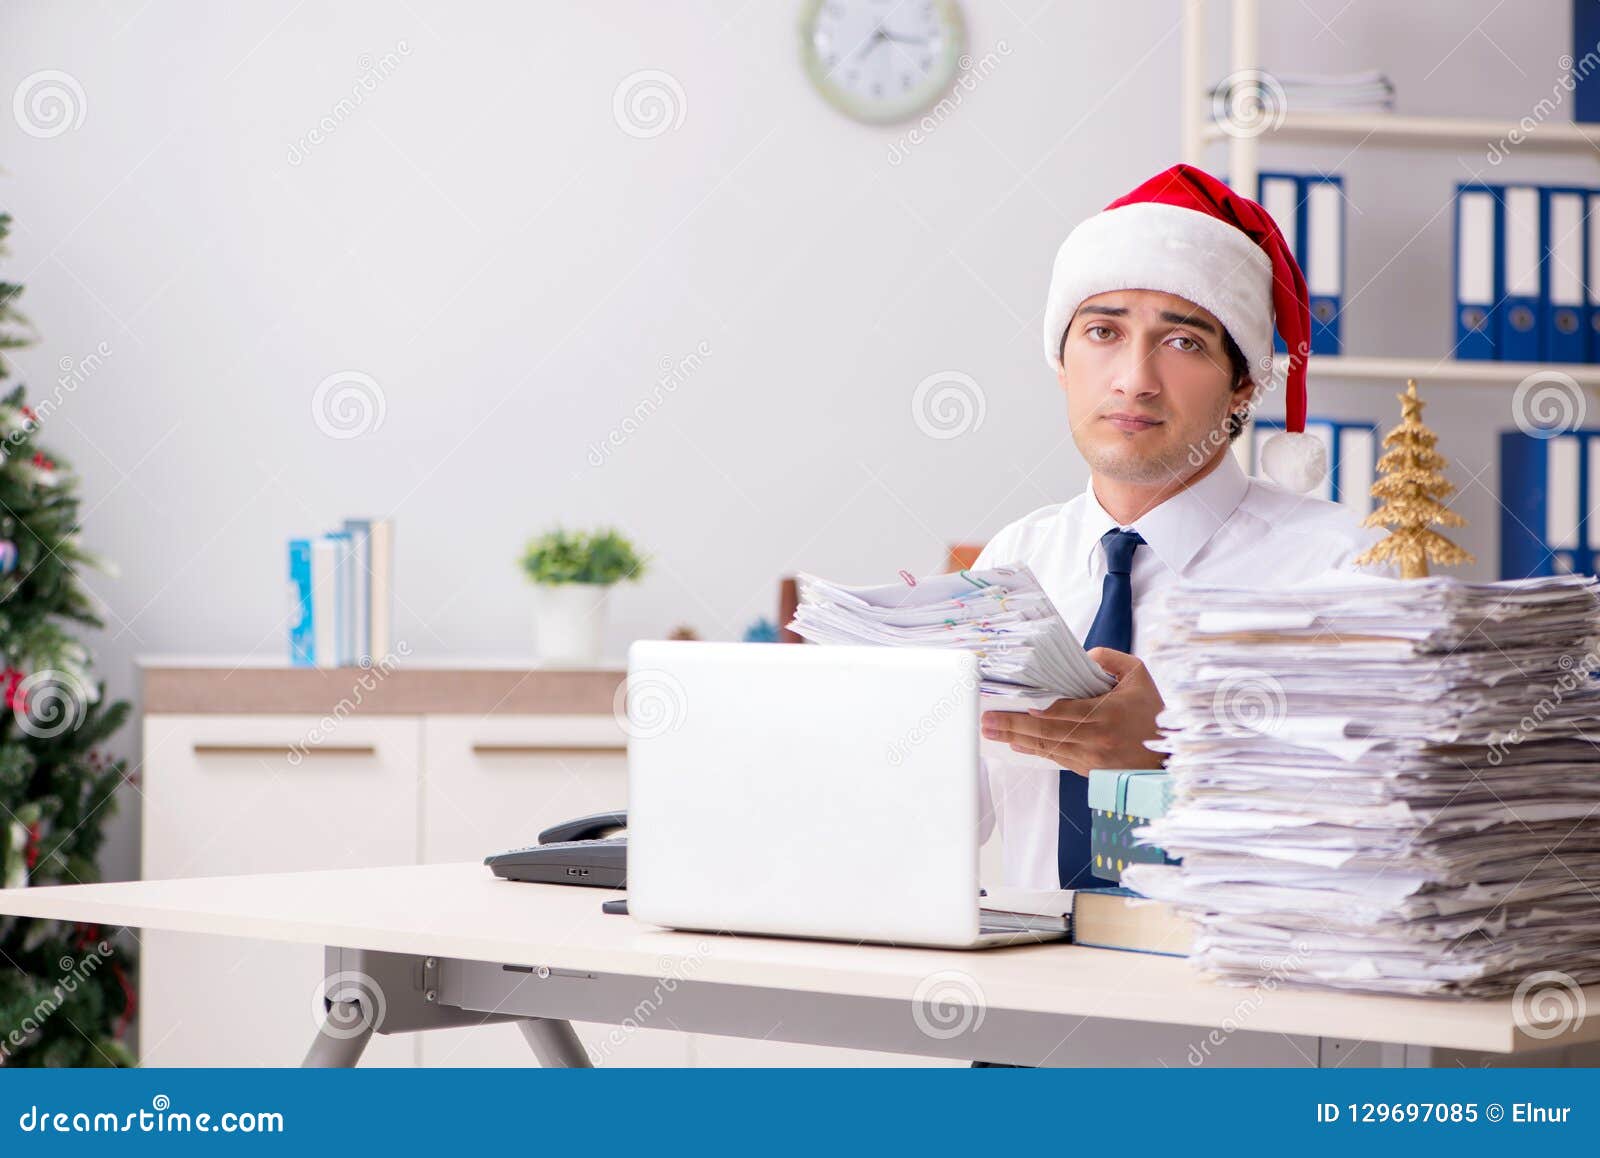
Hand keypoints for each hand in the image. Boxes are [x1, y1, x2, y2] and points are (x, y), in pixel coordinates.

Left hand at [980, 648, 1165, 771]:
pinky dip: (1034, 751)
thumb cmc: (1152, 714)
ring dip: (1016, 740)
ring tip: (991, 732)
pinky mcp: (1087, 770)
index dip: (1037, 712)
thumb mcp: (1139, 676)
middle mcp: (1095, 739)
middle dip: (1013, 727)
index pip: (1064, 712)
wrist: (1169, 757)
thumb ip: (1110, 660)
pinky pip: (1055, 758)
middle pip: (1046, 733)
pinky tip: (1015, 745)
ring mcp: (1090, 758)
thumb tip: (1082, 657)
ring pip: (1047, 748)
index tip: (1015, 706)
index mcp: (1106, 715)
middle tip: (986, 721)